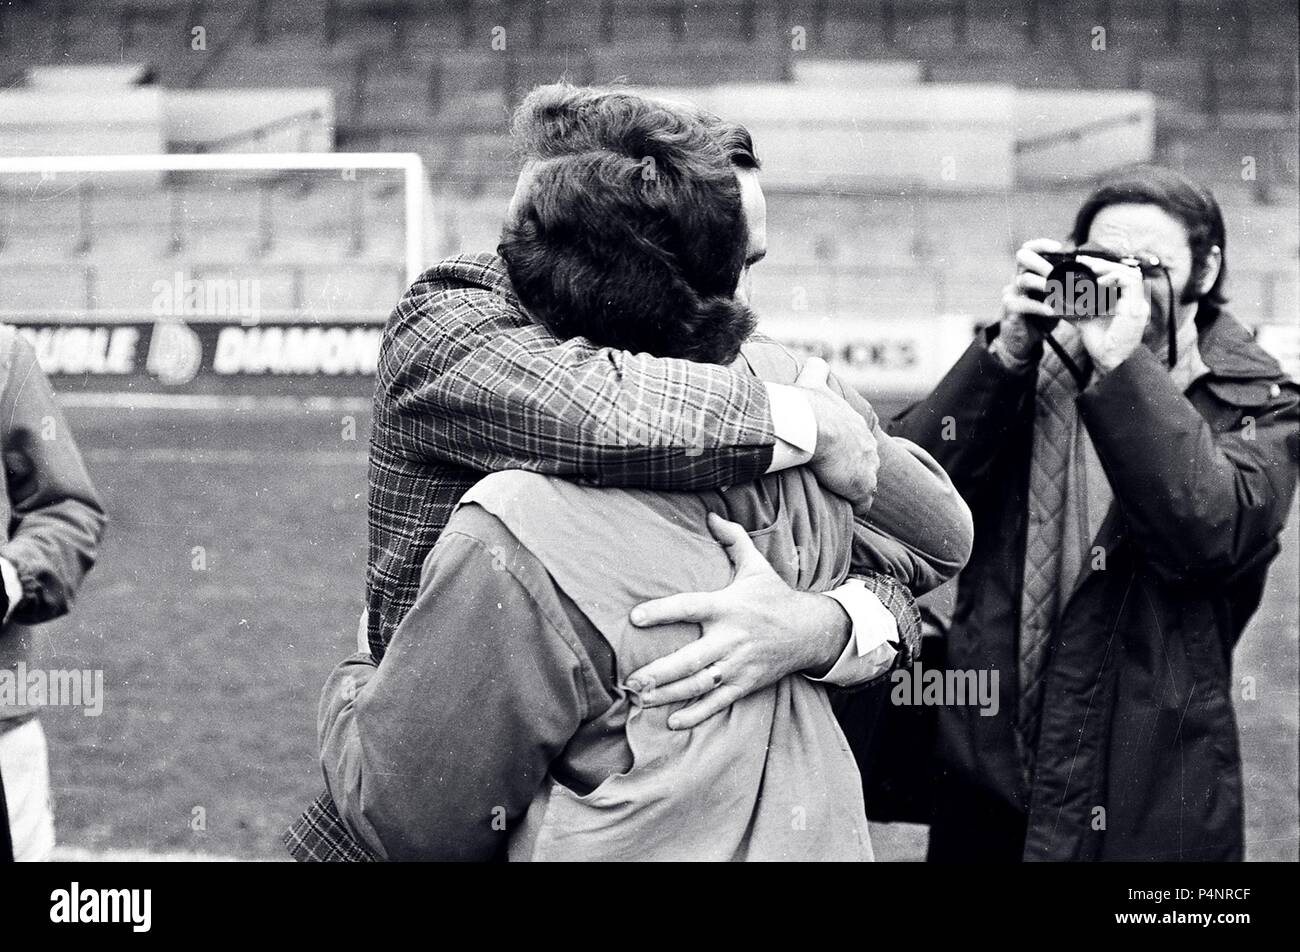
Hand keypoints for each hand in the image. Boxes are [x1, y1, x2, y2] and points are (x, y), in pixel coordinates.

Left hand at [624, 512, 849, 729]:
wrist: (811, 631)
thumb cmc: (774, 596)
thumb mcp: (755, 565)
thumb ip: (732, 539)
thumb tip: (711, 513)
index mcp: (728, 606)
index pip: (690, 607)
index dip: (662, 612)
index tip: (634, 617)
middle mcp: (731, 638)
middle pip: (691, 658)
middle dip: (660, 672)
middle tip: (631, 680)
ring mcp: (739, 664)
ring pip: (700, 684)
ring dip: (669, 695)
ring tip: (641, 700)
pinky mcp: (746, 684)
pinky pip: (718, 702)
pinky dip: (696, 714)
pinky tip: (673, 722)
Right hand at [797, 357, 878, 515]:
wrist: (809, 423)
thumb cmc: (807, 405)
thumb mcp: (814, 380)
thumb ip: (816, 370)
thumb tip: (812, 360)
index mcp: (857, 424)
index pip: (858, 440)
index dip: (847, 449)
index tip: (835, 455)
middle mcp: (868, 444)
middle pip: (866, 461)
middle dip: (854, 469)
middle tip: (833, 477)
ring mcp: (867, 466)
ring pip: (866, 483)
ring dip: (853, 489)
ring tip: (836, 494)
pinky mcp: (861, 486)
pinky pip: (862, 503)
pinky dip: (853, 506)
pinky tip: (840, 506)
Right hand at [996, 238, 1063, 360]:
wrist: (1021, 341)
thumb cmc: (1040, 317)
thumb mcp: (1054, 298)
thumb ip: (1064, 285)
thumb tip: (1088, 271)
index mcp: (1028, 273)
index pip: (1030, 249)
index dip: (1042, 244)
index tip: (1058, 247)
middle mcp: (1017, 279)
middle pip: (1022, 257)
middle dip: (1042, 262)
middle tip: (1056, 272)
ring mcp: (1011, 293)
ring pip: (1023, 279)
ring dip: (1044, 284)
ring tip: (1059, 291)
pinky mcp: (1010, 309)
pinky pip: (1022, 304)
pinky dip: (1039, 306)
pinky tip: (1051, 311)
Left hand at [1072, 254, 1150, 373]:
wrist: (1109, 361)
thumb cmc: (1100, 344)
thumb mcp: (1084, 320)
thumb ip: (1074, 309)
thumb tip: (1055, 301)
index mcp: (1126, 302)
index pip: (1121, 275)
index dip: (1104, 266)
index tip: (1084, 262)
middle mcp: (1135, 301)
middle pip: (1127, 270)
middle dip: (1105, 263)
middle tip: (1085, 261)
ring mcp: (1138, 304)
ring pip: (1131, 273)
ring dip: (1110, 268)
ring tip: (1092, 269)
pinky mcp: (1136, 308)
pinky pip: (1130, 282)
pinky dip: (1114, 278)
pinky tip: (1099, 282)